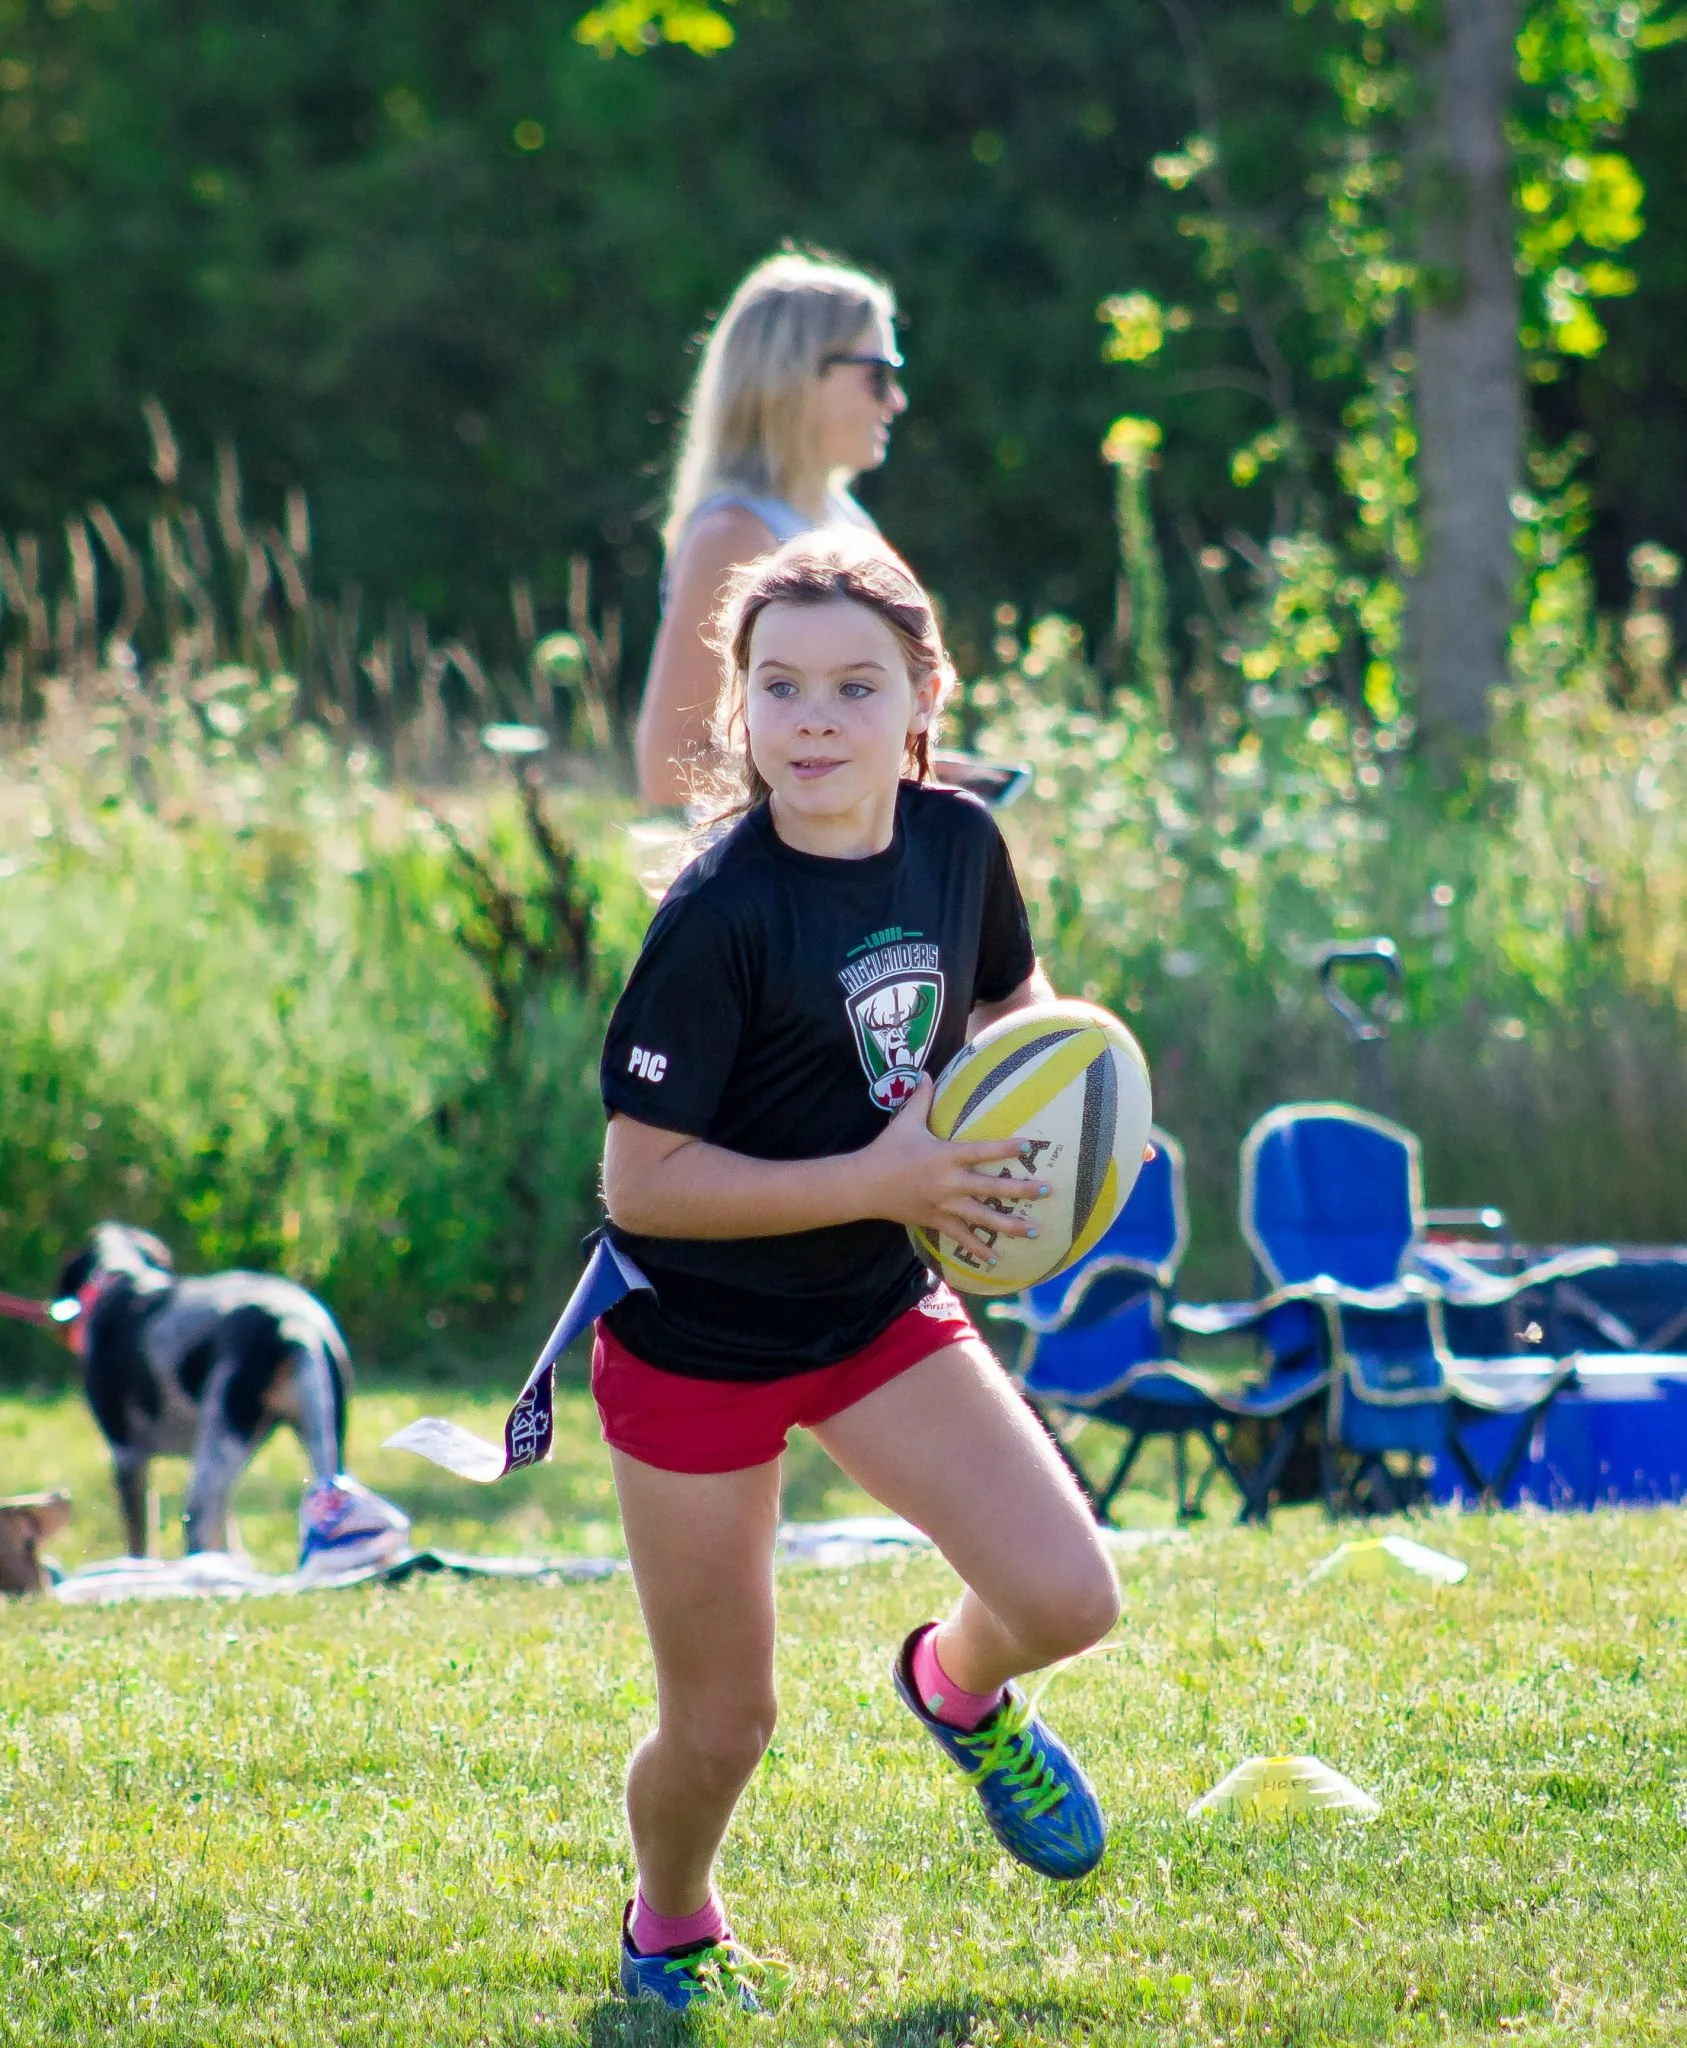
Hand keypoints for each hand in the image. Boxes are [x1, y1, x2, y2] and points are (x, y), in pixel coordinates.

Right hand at [854, 1073, 1050, 1265]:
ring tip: (1035, 1231)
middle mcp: (949, 1183)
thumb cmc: (887, 1150)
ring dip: (1010, 1226)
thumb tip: (927, 1072)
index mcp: (946, 1156)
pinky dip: (978, 1249)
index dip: (1006, 1149)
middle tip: (1048, 1190)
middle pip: (992, 1188)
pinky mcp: (936, 1222)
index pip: (982, 1151)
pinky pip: (961, 1237)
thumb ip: (921, 1098)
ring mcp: (944, 1205)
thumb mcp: (905, 1122)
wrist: (864, 1185)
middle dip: (1021, 1190)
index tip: (1030, 1147)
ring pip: (983, 1218)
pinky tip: (996, 1259)